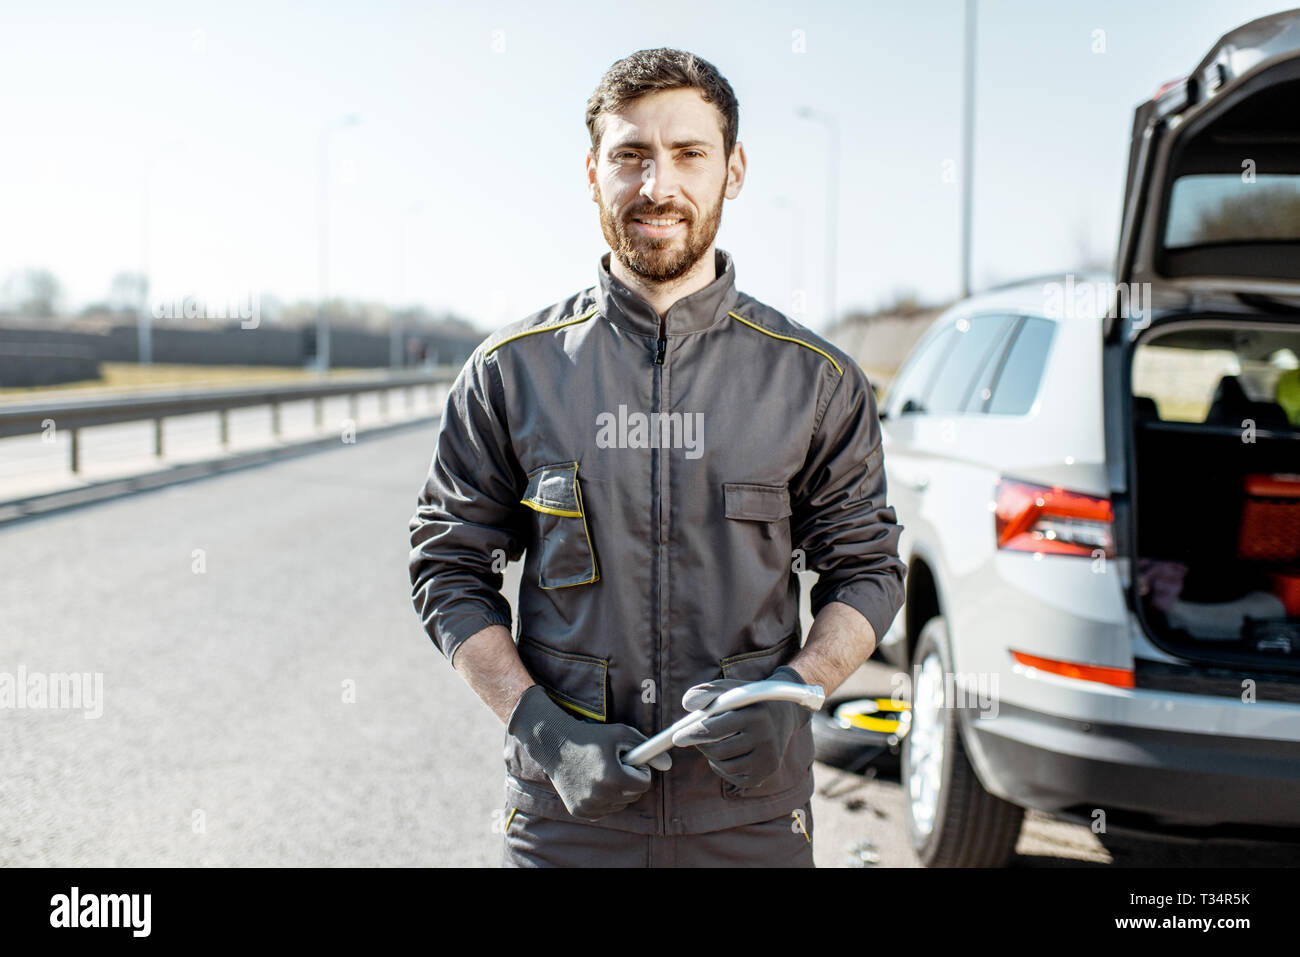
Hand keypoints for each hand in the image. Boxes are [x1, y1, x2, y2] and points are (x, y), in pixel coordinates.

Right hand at [507, 685, 669, 820]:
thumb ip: (647, 749)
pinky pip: (605, 810)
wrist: (555, 745)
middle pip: (633, 796)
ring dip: (617, 790)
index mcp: (613, 777)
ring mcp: (589, 806)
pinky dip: (604, 799)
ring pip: (620, 804)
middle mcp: (601, 796)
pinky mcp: (580, 812)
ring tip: (601, 771)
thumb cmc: (591, 737)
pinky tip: (592, 782)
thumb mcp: (621, 734)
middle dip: (630, 780)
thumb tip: (668, 765)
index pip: (644, 784)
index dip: (640, 770)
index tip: (629, 760)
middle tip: (615, 764)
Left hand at [672, 666, 810, 788]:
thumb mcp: (731, 689)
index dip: (693, 733)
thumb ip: (707, 692)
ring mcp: (768, 758)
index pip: (717, 729)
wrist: (783, 714)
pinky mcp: (766, 773)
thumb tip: (687, 704)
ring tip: (715, 741)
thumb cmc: (748, 700)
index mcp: (756, 714)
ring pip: (725, 766)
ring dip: (712, 755)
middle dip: (701, 744)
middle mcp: (766, 738)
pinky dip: (723, 767)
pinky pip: (734, 778)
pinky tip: (727, 754)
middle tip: (692, 737)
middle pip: (718, 750)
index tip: (677, 737)